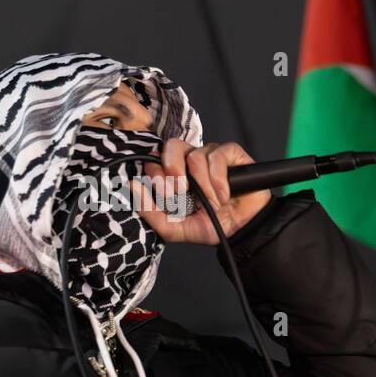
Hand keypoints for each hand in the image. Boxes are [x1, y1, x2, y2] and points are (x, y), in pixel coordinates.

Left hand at [132, 139, 272, 244]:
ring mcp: (211, 155)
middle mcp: (191, 161)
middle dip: (172, 167)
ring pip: (196, 155)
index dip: (157, 173)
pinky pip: (218, 156)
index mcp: (175, 174)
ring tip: (213, 204)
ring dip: (203, 185)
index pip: (157, 160)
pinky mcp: (231, 154)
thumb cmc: (212, 225)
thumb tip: (132, 187)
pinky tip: (224, 196)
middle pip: (173, 145)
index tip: (166, 194)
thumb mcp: (176, 228)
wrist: (243, 230)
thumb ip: (152, 213)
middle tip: (180, 191)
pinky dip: (219, 179)